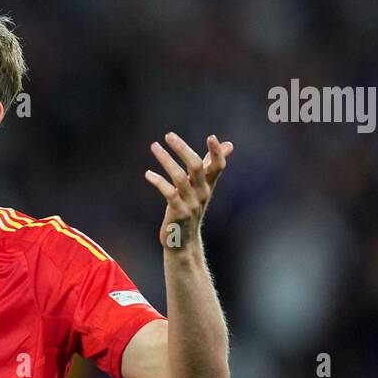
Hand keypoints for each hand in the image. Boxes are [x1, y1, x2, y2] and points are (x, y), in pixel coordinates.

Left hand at [144, 133, 232, 249]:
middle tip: (168, 135)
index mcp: (208, 185)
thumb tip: (229, 144)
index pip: (217, 166)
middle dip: (182, 149)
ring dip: (166, 160)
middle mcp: (202, 193)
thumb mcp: (201, 187)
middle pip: (196, 167)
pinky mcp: (178, 213)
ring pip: (179, 177)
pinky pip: (168, 193)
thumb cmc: (190, 209)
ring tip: (154, 146)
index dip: (216, 152)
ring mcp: (191, 204)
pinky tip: (148, 174)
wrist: (183, 243)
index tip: (211, 136)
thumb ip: (211, 165)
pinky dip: (158, 181)